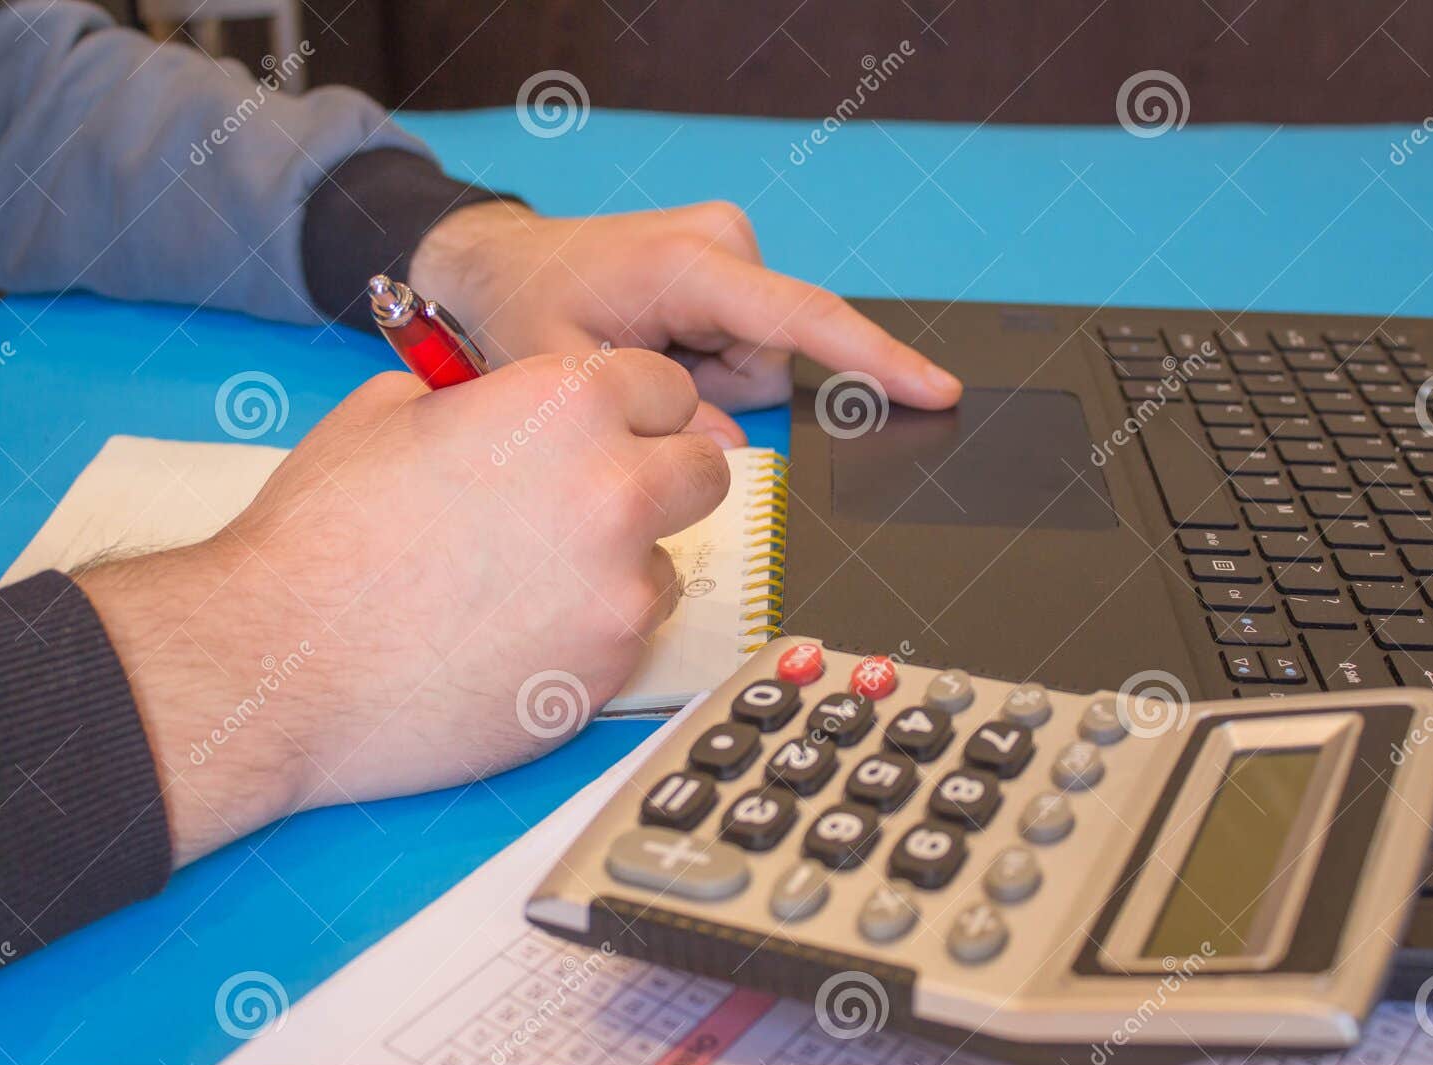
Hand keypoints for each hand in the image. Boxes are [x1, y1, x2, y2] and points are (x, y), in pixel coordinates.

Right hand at [77, 350, 726, 864]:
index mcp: (561, 404)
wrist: (278, 662)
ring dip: (623, 565)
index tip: (617, 433)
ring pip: (670, 562)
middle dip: (660, 479)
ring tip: (531, 583)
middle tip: (600, 502)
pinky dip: (593, 632)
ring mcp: (618, 586)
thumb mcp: (385, 415)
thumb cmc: (316, 541)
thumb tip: (502, 406)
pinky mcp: (609, 669)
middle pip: (704, 470)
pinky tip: (519, 635)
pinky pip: (632, 635)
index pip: (668, 389)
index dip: (635, 412)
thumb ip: (478, 401)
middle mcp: (611, 486)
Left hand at [410, 201, 961, 445]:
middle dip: (718, 388)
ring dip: (705, 378)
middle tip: (641, 375)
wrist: (496, 265)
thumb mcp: (569, 378)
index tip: (936, 389)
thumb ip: (655, 420)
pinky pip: (742, 347)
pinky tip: (653, 346)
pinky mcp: (724, 268)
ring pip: (758, 361)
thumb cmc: (521, 308)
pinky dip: (701, 363)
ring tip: (639, 356)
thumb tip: (728, 450)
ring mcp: (725, 251)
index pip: (804, 317)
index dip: (875, 359)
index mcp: (687, 263)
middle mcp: (722, 245)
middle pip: (771, 359)